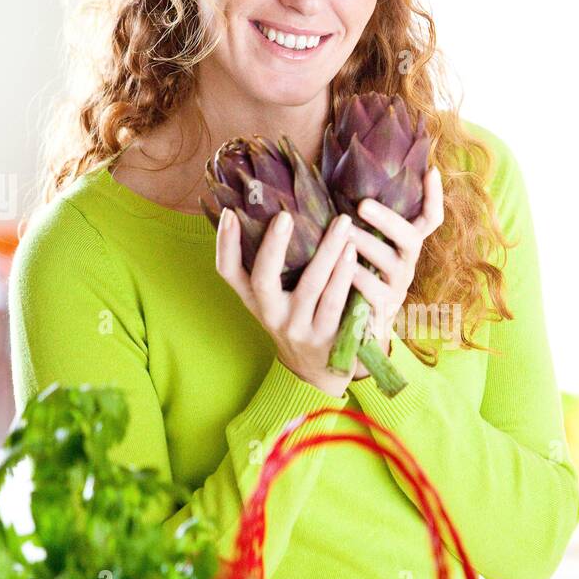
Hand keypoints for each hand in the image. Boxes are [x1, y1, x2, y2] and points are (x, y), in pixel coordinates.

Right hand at [216, 207, 360, 396]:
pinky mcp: (327, 339)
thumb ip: (272, 264)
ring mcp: (299, 328)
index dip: (225, 244)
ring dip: (326, 253)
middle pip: (263, 280)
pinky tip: (353, 254)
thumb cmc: (297, 319)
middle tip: (285, 215)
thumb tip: (273, 208)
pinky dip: (345, 276)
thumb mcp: (276, 298)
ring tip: (341, 223)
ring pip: (310, 287)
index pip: (228, 272)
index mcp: (254, 300)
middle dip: (272, 247)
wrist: (317, 371)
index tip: (229, 213)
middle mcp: (271, 315)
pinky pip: (336, 304)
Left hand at [346, 167, 444, 378]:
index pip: (431, 219)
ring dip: (366, 245)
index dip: (434, 197)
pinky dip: (356, 278)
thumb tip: (348, 173)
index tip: (432, 171)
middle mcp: (407, 264)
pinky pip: (373, 292)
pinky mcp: (383, 310)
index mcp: (406, 246)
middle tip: (362, 204)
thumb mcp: (363, 245)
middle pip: (410, 238)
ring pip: (390, 264)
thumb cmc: (355, 274)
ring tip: (342, 235)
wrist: (355, 328)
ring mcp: (397, 288)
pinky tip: (338, 270)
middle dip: (388, 219)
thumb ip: (363, 219)